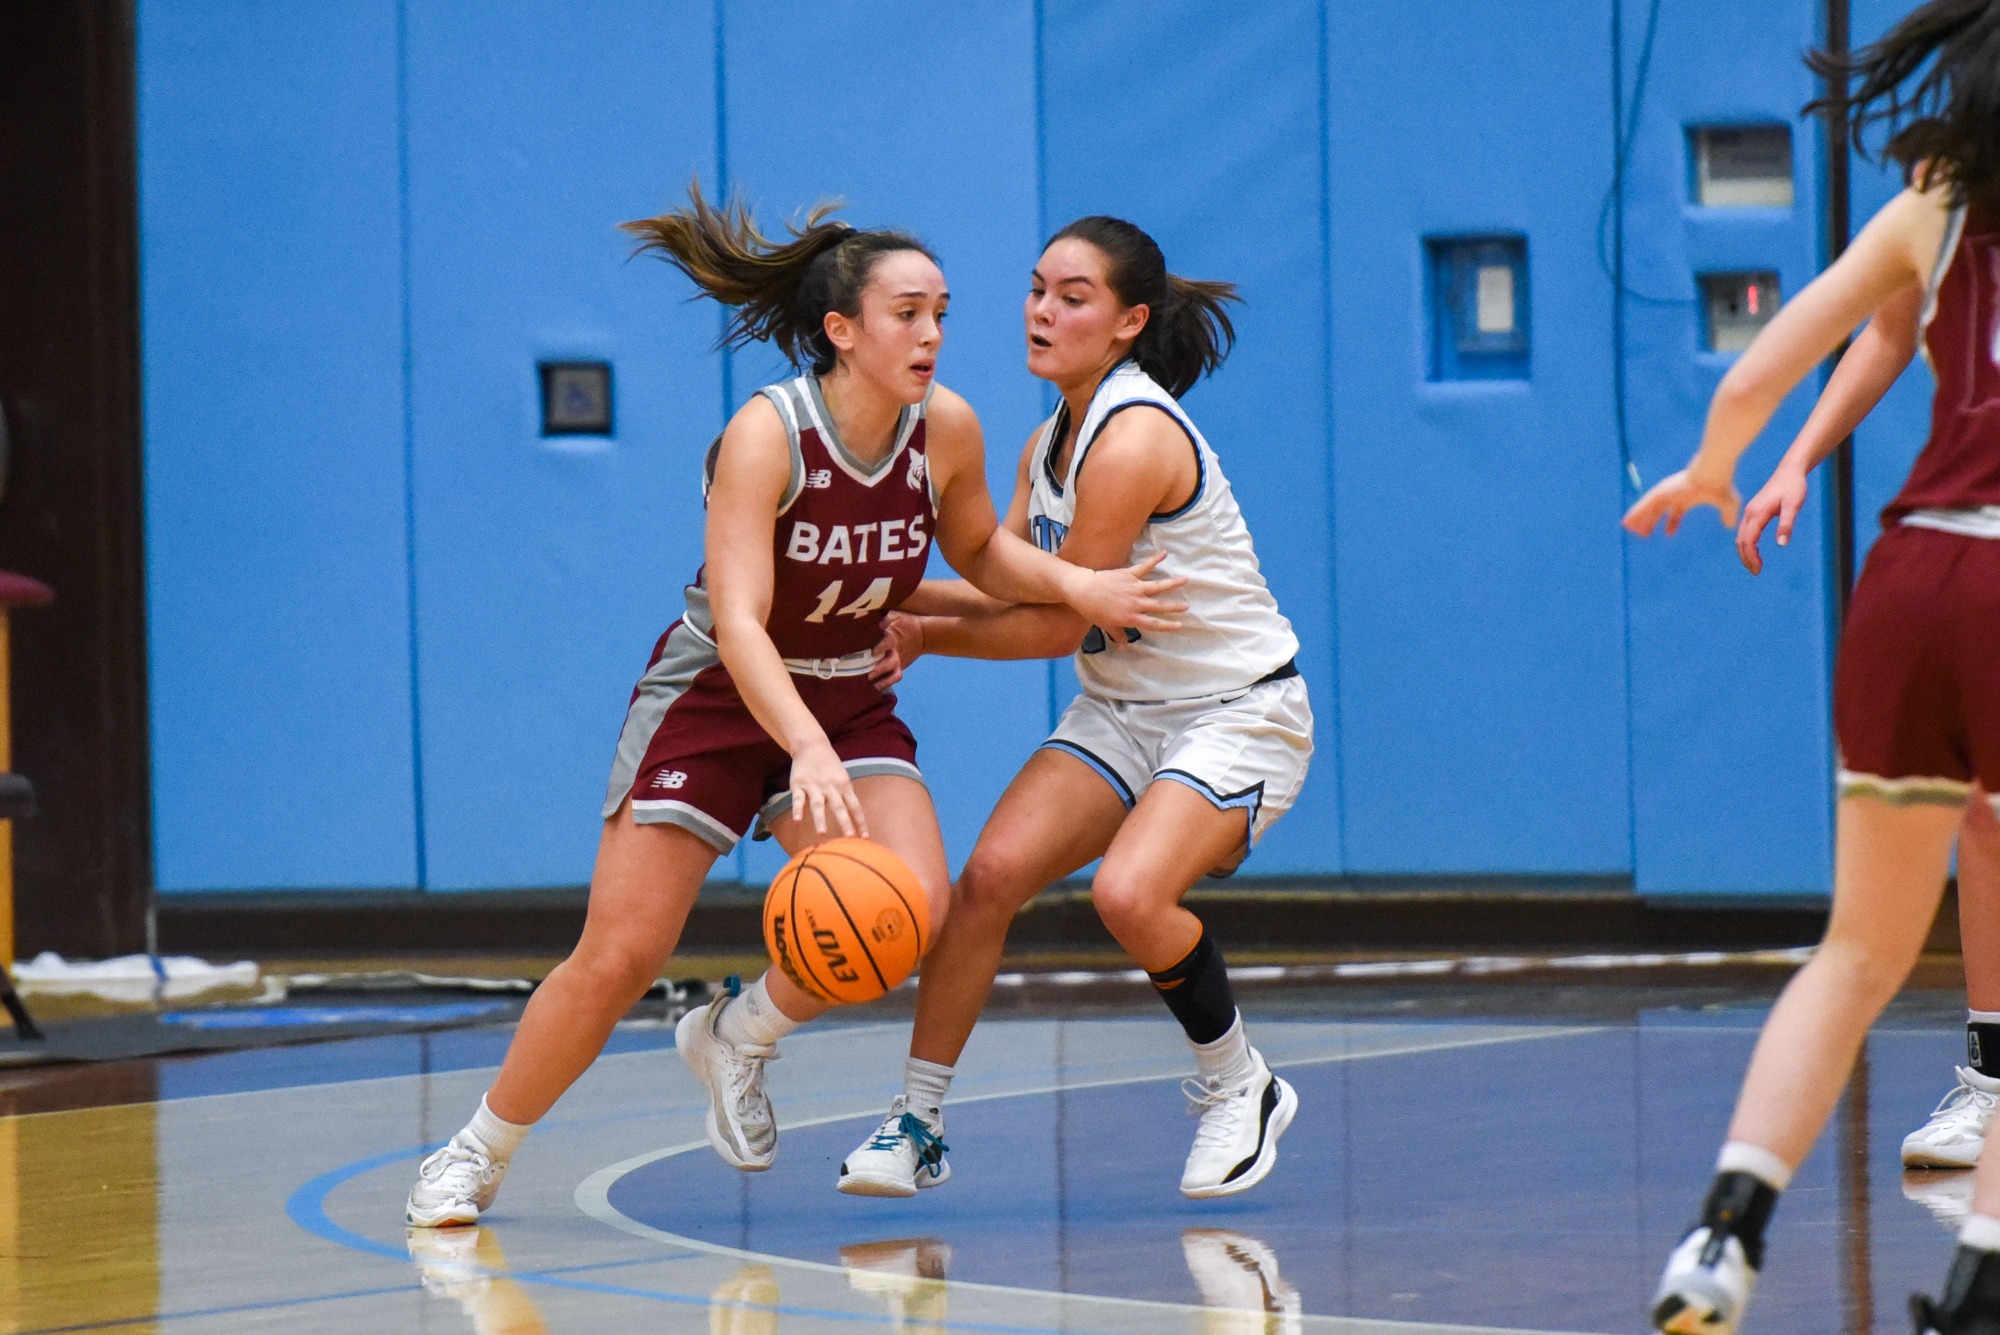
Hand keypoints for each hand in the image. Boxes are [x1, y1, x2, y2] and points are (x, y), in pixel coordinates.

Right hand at [786, 741, 867, 839]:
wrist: (811, 745)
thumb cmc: (830, 766)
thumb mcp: (843, 778)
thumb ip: (846, 796)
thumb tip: (855, 819)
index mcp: (844, 785)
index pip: (855, 806)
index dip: (860, 821)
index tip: (865, 837)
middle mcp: (831, 787)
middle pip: (839, 806)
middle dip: (845, 822)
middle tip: (849, 837)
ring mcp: (814, 786)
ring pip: (818, 805)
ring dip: (820, 819)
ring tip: (822, 833)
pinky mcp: (798, 785)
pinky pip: (798, 799)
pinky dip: (798, 809)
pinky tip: (797, 820)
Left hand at [867, 612, 924, 689]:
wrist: (923, 635)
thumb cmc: (906, 624)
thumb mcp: (897, 616)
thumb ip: (885, 619)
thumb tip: (876, 624)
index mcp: (894, 639)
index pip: (888, 643)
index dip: (881, 648)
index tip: (873, 652)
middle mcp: (896, 653)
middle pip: (889, 663)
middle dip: (879, 669)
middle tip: (868, 674)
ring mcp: (898, 662)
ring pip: (894, 675)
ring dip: (884, 681)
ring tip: (873, 686)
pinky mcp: (899, 667)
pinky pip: (894, 678)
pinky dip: (887, 683)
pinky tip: (877, 687)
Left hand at [1066, 551, 1187, 640]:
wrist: (1083, 590)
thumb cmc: (1093, 610)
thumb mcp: (1105, 625)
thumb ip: (1118, 634)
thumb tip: (1124, 645)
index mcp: (1131, 617)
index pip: (1154, 623)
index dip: (1168, 625)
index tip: (1179, 625)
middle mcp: (1137, 603)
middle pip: (1160, 606)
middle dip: (1174, 606)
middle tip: (1187, 606)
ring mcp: (1135, 587)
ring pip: (1158, 586)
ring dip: (1172, 583)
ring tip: (1185, 580)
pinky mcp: (1130, 574)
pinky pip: (1145, 566)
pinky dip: (1155, 559)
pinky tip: (1164, 554)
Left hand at [1621, 467, 1740, 537]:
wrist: (1713, 472)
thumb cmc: (1720, 484)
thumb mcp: (1727, 503)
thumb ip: (1728, 515)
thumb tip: (1729, 527)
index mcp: (1688, 498)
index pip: (1677, 512)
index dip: (1673, 522)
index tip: (1668, 533)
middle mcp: (1675, 494)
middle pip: (1658, 511)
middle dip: (1651, 522)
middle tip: (1643, 534)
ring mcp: (1667, 492)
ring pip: (1649, 508)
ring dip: (1640, 518)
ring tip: (1629, 529)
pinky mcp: (1662, 491)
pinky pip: (1645, 505)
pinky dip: (1636, 513)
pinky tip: (1628, 521)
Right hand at [1735, 466, 1809, 574]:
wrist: (1790, 470)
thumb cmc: (1794, 487)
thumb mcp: (1794, 505)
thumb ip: (1787, 524)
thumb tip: (1782, 544)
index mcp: (1757, 513)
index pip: (1748, 541)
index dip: (1751, 557)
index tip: (1758, 569)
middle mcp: (1749, 513)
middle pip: (1741, 541)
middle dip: (1746, 558)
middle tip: (1756, 572)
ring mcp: (1750, 512)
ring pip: (1741, 537)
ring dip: (1745, 552)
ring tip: (1755, 565)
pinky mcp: (1753, 511)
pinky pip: (1745, 532)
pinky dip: (1747, 544)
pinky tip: (1756, 551)